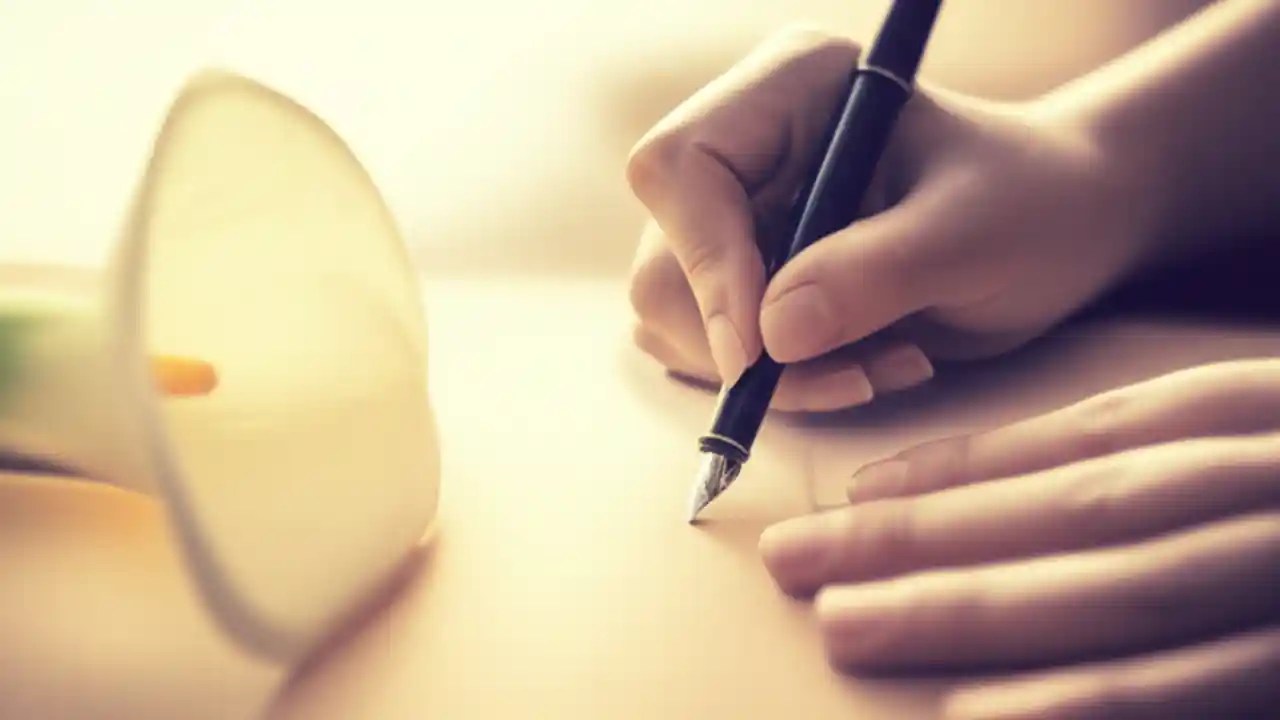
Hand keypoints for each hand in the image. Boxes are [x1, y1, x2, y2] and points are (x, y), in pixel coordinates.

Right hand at [625, 27, 1159, 410]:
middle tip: (852, 378)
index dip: (705, 263)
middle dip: (744, 344)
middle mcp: (746, 148)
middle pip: (664, 260)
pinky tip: (865, 366)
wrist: (1061, 232)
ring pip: (676, 319)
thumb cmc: (1032, 206)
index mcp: (787, 91)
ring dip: (773, 374)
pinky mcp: (746, 276)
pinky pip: (715, 352)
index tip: (758, 353)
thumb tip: (767, 338)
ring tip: (882, 365)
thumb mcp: (970, 236)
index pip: (681, 168)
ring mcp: (738, 216)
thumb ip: (871, 274)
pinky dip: (783, 383)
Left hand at [758, 359, 1279, 718]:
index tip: (848, 492)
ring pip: (1111, 590)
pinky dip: (1083, 701)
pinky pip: (1191, 687)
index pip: (1077, 440)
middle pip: (1067, 508)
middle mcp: (1256, 484)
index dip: (954, 470)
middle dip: (920, 537)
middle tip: (795, 557)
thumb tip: (969, 492)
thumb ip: (1137, 462)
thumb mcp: (1239, 445)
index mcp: (1236, 418)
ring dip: (966, 610)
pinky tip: (976, 716)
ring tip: (844, 624)